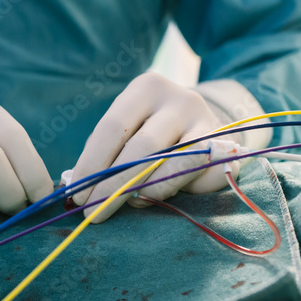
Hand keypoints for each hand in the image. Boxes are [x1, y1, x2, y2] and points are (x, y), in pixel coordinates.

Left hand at [70, 72, 237, 222]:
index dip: (91, 164)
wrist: (203, 127)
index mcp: (146, 88)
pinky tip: (156, 197)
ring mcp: (206, 121)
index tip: (76, 195)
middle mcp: (178, 98)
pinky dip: (171, 190)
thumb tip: (77, 187)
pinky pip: (196, 176)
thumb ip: (106, 153)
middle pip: (140, 147)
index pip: (112, 128)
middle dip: (112, 186)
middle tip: (94, 212)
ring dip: (143, 192)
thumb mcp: (128, 131)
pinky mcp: (225, 147)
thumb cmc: (151, 133)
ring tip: (128, 204)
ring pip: (170, 163)